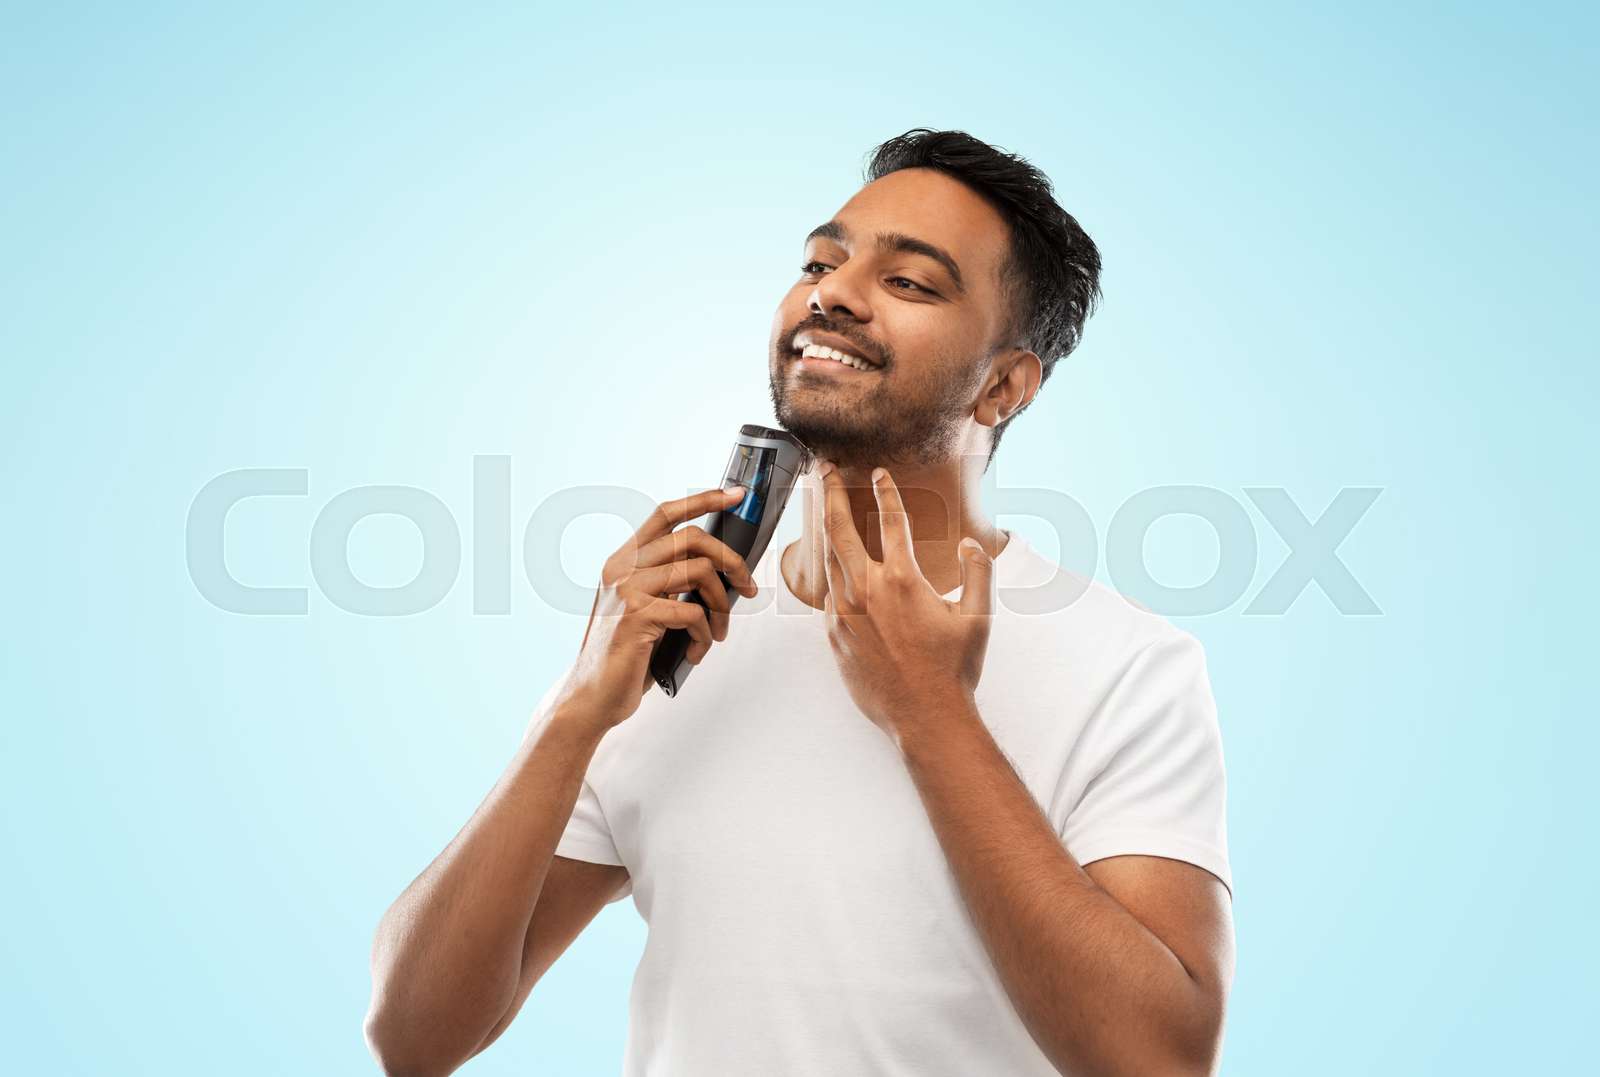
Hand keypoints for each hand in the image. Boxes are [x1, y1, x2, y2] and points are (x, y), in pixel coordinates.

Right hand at [553, 484, 758, 730]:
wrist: (591, 697)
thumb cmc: (624, 656)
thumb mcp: (646, 609)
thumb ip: (669, 585)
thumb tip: (721, 570)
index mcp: (623, 561)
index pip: (665, 514)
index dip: (704, 500)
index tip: (736, 496)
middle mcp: (621, 568)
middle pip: (691, 538)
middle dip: (731, 561)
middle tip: (748, 588)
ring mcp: (626, 590)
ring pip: (698, 572)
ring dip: (720, 606)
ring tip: (718, 632)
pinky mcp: (635, 617)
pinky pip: (692, 613)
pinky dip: (705, 635)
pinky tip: (697, 652)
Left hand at [818, 461, 995, 741]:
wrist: (926, 718)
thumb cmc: (955, 669)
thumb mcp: (979, 617)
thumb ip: (979, 573)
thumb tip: (970, 544)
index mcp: (904, 580)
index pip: (891, 521)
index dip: (885, 491)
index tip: (878, 472)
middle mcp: (868, 591)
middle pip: (839, 529)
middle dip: (830, 493)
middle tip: (824, 470)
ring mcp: (845, 614)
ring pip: (827, 559)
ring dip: (823, 527)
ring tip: (819, 504)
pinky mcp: (834, 636)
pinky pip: (828, 596)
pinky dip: (829, 572)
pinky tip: (831, 564)